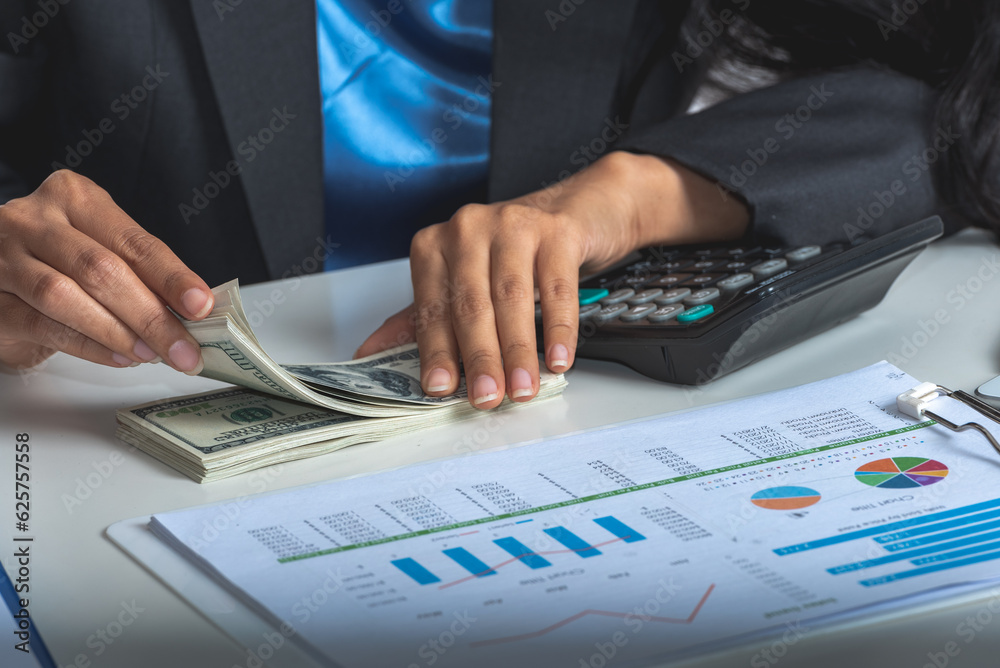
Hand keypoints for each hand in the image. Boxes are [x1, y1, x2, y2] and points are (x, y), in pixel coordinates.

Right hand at [0, 170, 213, 373]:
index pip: (133, 241)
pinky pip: (42, 325)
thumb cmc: (58, 262)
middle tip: (184, 348)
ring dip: (117, 332)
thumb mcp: (101, 250)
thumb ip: (140, 273)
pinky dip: (87, 346)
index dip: (171, 276)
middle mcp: (33, 219)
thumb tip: (191, 311)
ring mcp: (3, 256)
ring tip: (150, 354)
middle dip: (151, 315)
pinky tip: (117, 357)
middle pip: (102, 269)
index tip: (201, 305)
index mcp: (73, 197)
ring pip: (65, 296)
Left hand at [356, 151, 748, 407]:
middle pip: (471, 303)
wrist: (571, 214)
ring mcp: (514, 224)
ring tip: (522, 387)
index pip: (432, 307)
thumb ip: (421, 320)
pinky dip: (558, 328)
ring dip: (517, 349)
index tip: (441, 387)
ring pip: (512, 297)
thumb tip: (370, 356)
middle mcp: (469, 228)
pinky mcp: (557, 231)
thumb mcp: (461, 285)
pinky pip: (557, 287)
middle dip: (479, 356)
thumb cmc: (509, 256)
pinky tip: (557, 358)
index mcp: (436, 245)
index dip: (436, 350)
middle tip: (487, 396)